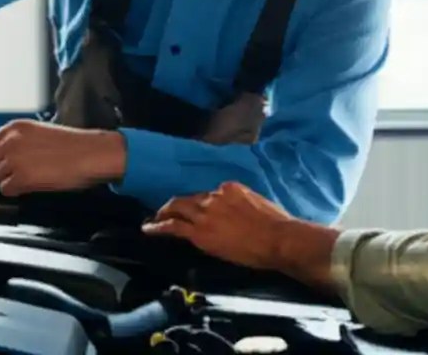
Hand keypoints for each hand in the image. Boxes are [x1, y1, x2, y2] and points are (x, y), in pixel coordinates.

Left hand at [0, 119, 124, 195]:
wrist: (92, 153)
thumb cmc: (75, 144)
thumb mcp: (42, 132)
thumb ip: (20, 140)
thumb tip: (8, 155)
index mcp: (16, 127)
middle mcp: (11, 141)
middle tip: (9, 176)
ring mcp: (15, 160)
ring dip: (6, 182)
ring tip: (23, 182)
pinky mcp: (22, 177)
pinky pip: (5, 189)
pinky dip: (14, 191)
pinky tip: (28, 187)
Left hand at [142, 182, 338, 289]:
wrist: (278, 238)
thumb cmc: (277, 225)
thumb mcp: (259, 204)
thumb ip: (244, 204)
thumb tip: (240, 214)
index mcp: (230, 188)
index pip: (208, 194)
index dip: (201, 203)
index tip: (198, 209)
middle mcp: (214, 196)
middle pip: (189, 198)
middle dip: (176, 204)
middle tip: (166, 210)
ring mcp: (205, 213)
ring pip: (177, 208)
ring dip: (163, 213)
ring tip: (153, 219)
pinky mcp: (200, 232)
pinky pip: (173, 227)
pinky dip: (158, 227)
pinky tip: (149, 229)